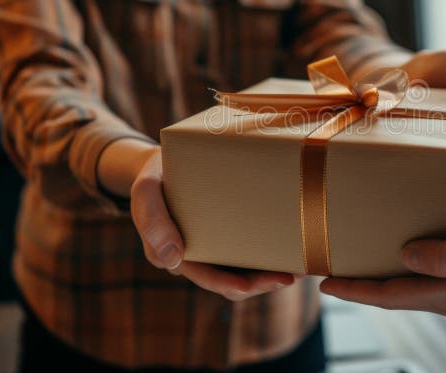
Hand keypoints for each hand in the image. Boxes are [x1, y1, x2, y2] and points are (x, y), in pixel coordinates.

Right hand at [130, 148, 294, 299]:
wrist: (167, 159)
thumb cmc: (156, 176)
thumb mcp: (146, 191)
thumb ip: (152, 221)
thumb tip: (174, 261)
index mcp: (178, 256)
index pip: (207, 278)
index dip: (229, 285)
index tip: (252, 286)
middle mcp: (201, 256)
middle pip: (234, 281)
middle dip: (262, 284)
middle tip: (290, 277)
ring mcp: (219, 245)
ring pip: (248, 270)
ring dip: (272, 272)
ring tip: (300, 267)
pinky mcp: (233, 232)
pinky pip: (254, 249)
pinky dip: (273, 253)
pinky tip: (294, 249)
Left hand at [321, 210, 445, 317]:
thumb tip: (405, 256)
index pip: (390, 296)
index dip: (355, 290)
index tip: (323, 282)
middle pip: (394, 294)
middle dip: (360, 285)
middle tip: (329, 269)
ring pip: (409, 284)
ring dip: (380, 275)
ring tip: (355, 256)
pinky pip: (427, 271)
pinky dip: (404, 263)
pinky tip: (399, 246)